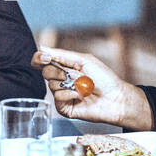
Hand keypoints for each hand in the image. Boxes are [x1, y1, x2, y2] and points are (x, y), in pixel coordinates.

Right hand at [32, 47, 151, 128]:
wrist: (115, 98)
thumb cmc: (105, 79)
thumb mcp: (84, 60)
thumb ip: (62, 55)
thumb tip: (43, 48)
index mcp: (65, 67)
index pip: (43, 61)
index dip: (40, 58)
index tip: (45, 58)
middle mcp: (62, 80)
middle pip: (45, 72)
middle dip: (58, 71)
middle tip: (73, 74)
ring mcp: (63, 94)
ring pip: (52, 86)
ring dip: (68, 84)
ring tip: (82, 86)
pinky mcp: (64, 108)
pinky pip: (58, 98)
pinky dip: (69, 95)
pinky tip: (80, 96)